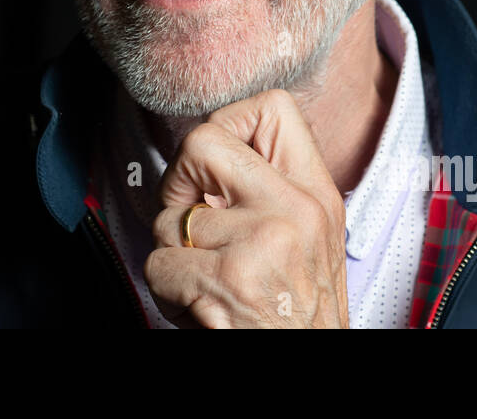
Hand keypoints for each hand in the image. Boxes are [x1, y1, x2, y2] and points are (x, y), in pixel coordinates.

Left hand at [143, 89, 348, 327]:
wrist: (317, 369)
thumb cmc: (300, 312)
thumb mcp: (311, 236)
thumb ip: (271, 188)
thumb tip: (208, 152)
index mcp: (315, 194)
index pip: (270, 108)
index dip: (227, 124)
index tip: (216, 162)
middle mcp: (293, 211)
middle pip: (202, 141)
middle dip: (178, 180)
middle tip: (190, 215)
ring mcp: (260, 243)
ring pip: (168, 217)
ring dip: (172, 254)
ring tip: (205, 278)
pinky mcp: (227, 279)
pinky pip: (158, 262)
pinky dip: (166, 290)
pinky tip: (199, 304)